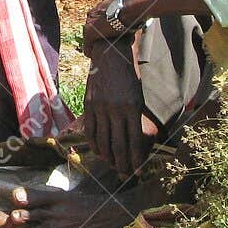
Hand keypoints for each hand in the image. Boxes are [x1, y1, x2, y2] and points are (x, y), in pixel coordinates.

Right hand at [82, 41, 147, 176]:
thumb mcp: (137, 96)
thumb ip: (134, 117)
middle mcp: (116, 110)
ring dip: (108, 157)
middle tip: (125, 174)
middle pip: (118, 145)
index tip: (138, 172)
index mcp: (133, 108)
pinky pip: (90, 130)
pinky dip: (94, 144)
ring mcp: (100, 107)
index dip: (136, 160)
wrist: (111, 53)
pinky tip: (99, 152)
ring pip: (103, 141)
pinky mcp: (89, 104)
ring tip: (113, 166)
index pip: (134, 142)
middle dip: (122, 163)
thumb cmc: (129, 75)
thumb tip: (133, 141)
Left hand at [83, 0, 140, 50]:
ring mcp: (89, 24)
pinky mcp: (90, 33)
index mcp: (97, 7)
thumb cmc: (127, 4)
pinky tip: (90, 56)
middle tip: (99, 43)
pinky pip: (87, 45)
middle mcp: (91, 14)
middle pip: (89, 27)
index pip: (94, 18)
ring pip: (87, 37)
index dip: (99, 26)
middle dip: (94, 35)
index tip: (102, 32)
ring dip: (91, 44)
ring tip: (94, 52)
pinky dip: (89, 51)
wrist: (129, 8)